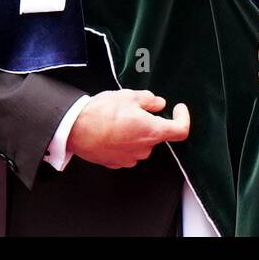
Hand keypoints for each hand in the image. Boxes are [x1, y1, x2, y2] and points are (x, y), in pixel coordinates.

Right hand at [66, 89, 189, 168]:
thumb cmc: (102, 113)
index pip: (181, 131)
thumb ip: (150, 100)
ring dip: (136, 132)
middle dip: (150, 121)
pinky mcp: (116, 163)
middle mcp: (144, 149)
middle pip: (157, 135)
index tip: (178, 109)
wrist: (75, 129)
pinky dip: (124, 141)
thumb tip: (159, 104)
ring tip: (118, 119)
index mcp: (152, 132)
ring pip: (141, 143)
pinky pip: (127, 151)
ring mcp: (129, 158)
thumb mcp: (130, 96)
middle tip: (134, 109)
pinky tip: (111, 131)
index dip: (183, 118)